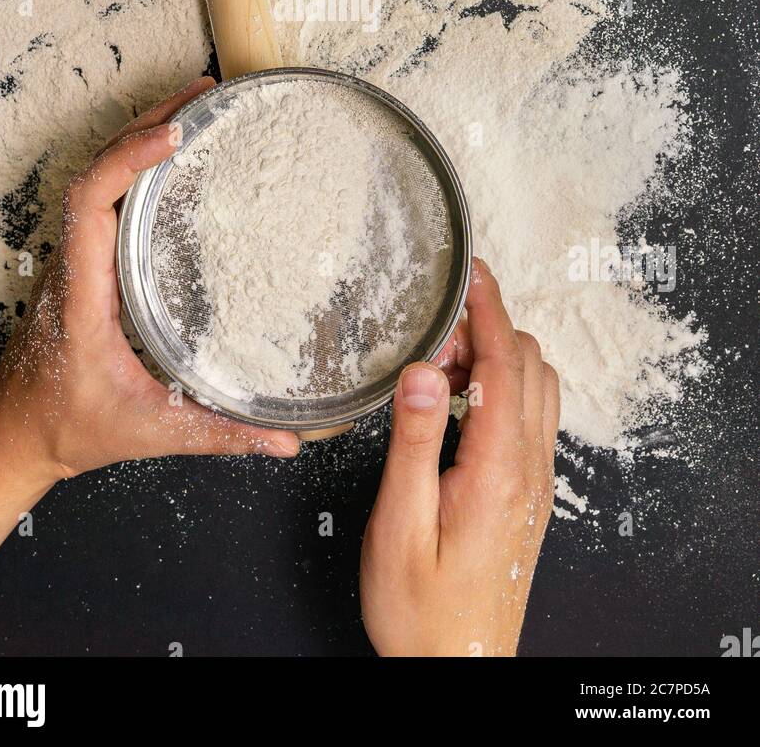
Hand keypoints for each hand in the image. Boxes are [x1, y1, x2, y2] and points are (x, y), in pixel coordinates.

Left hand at [0, 77, 300, 484]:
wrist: (17, 433)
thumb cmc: (68, 426)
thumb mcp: (149, 430)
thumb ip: (219, 435)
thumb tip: (284, 441)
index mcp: (82, 290)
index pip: (92, 200)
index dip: (129, 158)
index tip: (174, 134)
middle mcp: (75, 261)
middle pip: (99, 168)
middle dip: (149, 122)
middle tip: (204, 93)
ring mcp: (78, 257)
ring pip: (100, 176)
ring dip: (141, 134)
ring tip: (194, 108)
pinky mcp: (86, 261)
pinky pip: (106, 195)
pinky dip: (137, 162)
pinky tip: (172, 156)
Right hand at [360, 259, 557, 656]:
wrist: (459, 667)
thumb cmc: (422, 610)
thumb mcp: (400, 526)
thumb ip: (412, 444)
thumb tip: (423, 372)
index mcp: (498, 469)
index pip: (505, 364)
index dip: (489, 309)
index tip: (472, 271)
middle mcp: (528, 470)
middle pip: (529, 365)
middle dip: (488, 328)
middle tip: (434, 331)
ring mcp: (536, 482)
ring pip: (538, 387)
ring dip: (499, 358)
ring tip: (443, 366)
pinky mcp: (529, 495)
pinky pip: (533, 418)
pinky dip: (505, 388)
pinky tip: (461, 404)